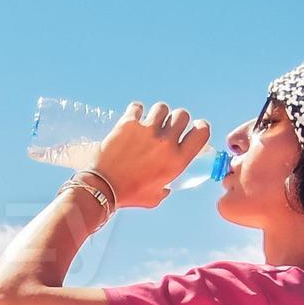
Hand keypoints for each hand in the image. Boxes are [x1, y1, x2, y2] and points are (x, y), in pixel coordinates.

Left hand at [92, 102, 211, 208]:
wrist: (102, 188)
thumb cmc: (129, 195)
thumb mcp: (155, 197)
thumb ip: (165, 187)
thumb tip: (166, 185)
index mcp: (176, 160)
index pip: (201, 133)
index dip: (200, 127)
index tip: (194, 128)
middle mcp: (165, 142)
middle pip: (182, 115)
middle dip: (176, 119)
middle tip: (167, 127)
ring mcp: (147, 130)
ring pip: (161, 108)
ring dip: (157, 114)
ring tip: (149, 123)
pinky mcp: (128, 123)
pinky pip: (137, 107)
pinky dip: (135, 111)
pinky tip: (133, 119)